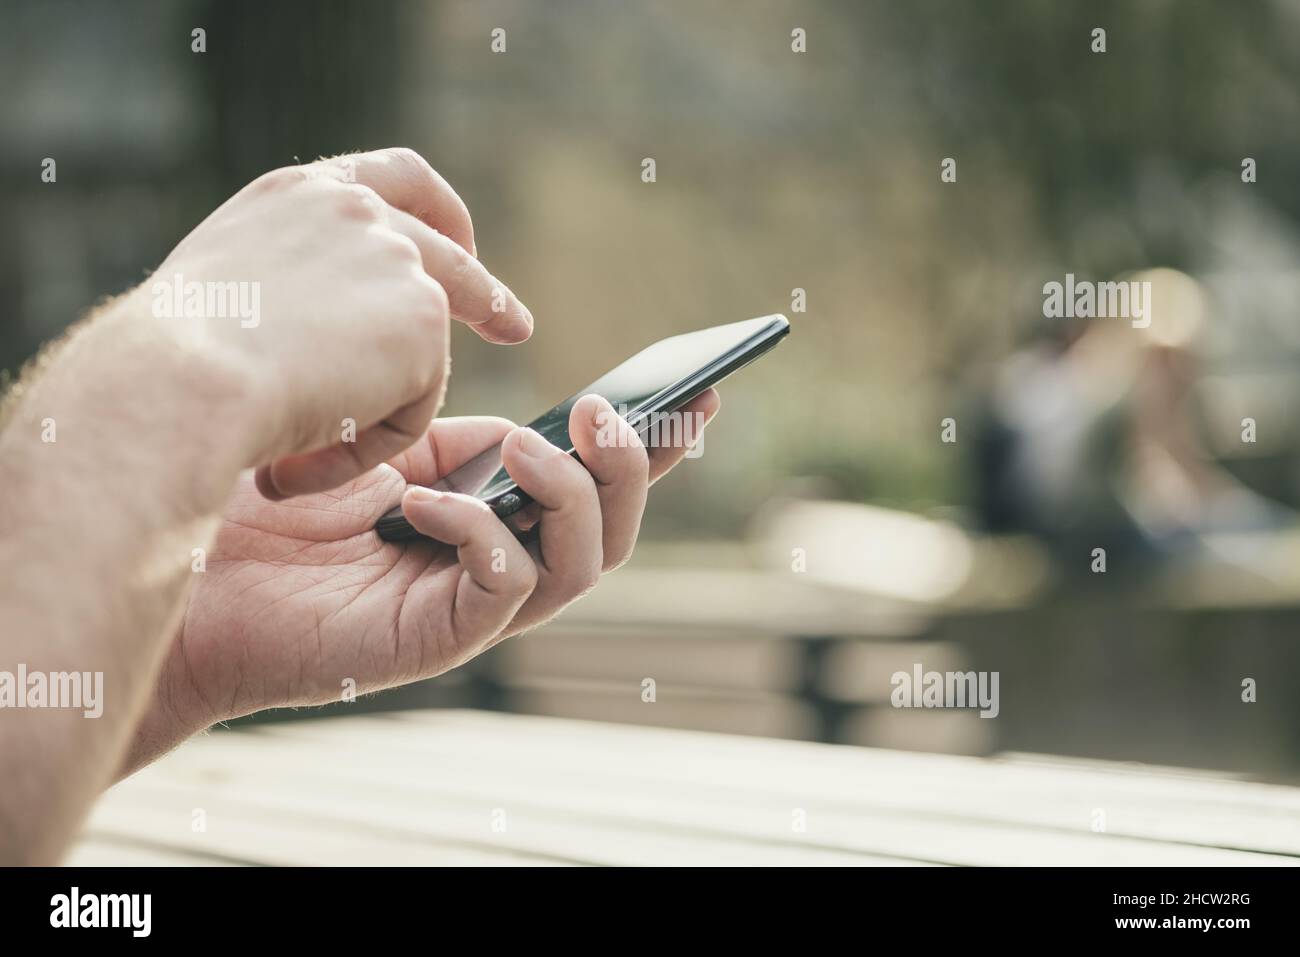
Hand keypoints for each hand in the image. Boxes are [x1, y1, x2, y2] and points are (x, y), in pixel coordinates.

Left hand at [134, 391, 718, 757]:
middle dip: (633, 469)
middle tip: (604, 413)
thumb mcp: (399, 446)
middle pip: (616, 532)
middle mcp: (505, 563)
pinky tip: (422, 501)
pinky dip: (482, 532)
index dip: (660, 446)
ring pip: (584, 566)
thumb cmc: (290, 501)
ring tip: (531, 447)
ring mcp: (475, 606)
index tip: (699, 393)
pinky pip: (504, 587)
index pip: (603, 485)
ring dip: (573, 496)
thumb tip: (542, 425)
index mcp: (504, 515)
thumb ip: (470, 437)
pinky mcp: (439, 637)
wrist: (199, 560)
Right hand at [145, 146, 531, 497]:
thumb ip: (289, 290)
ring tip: (296, 451)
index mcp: (300, 194)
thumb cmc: (172, 358)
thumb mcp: (228, 293)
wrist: (180, 378)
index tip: (464, 247)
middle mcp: (358, 210)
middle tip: (511, 325)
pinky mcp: (425, 320)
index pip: (395, 178)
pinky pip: (416, 405)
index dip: (440, 214)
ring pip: (421, 351)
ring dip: (379, 409)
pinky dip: (371, 442)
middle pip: (446, 248)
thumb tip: (327, 337)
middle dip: (485, 294)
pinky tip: (308, 451)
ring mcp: (399, 260)